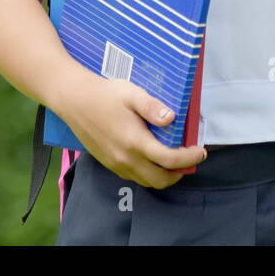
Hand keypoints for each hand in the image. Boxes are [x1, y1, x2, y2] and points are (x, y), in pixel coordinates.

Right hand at [58, 73, 206, 188]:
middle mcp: (125, 158)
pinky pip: (133, 177)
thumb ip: (152, 107)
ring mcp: (115, 164)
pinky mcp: (108, 164)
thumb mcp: (132, 94)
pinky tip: (152, 159)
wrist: (73, 100)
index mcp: (134, 141)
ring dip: (164, 176)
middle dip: (179, 173)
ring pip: (146, 182)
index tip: (200, 151)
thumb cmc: (104, 94)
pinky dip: (148, 174)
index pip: (169, 160)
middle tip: (190, 159)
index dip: (189, 158)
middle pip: (160, 180)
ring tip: (174, 161)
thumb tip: (172, 118)